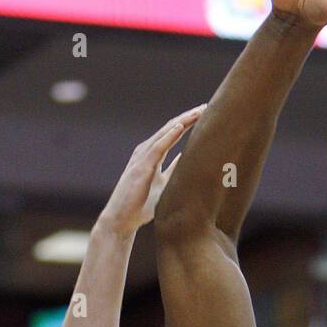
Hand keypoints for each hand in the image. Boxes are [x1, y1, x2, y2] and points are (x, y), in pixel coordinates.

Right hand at [97, 107, 204, 238]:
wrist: (121, 220)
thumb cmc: (140, 205)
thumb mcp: (164, 185)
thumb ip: (173, 171)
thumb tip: (188, 159)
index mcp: (152, 155)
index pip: (172, 133)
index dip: (187, 122)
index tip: (204, 114)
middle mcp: (146, 152)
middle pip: (170, 129)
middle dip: (187, 117)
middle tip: (205, 107)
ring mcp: (142, 158)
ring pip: (164, 134)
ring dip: (182, 122)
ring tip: (197, 112)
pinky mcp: (141, 168)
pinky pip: (157, 148)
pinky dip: (169, 136)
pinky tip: (180, 127)